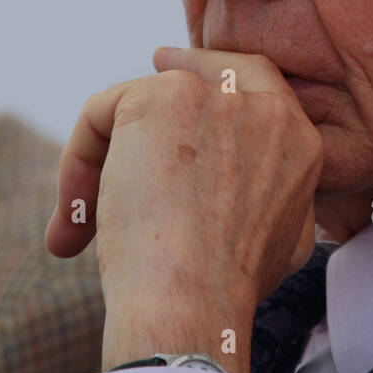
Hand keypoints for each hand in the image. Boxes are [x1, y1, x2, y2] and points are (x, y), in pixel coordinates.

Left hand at [44, 48, 324, 372]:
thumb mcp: (286, 243)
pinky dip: (78, 159)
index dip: (218, 78)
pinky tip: (74, 215)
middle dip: (177, 69)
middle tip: (142, 80)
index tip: (181, 75)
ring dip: (109, 155)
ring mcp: (215, 98)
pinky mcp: (162, 97)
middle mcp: (264, 109)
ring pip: (145, 100)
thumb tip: (250, 200)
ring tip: (84, 221)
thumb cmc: (227, 292)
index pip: (260, 86)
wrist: (194, 302)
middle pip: (208, 72)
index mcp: (299, 142)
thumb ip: (275, 202)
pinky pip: (102, 112)